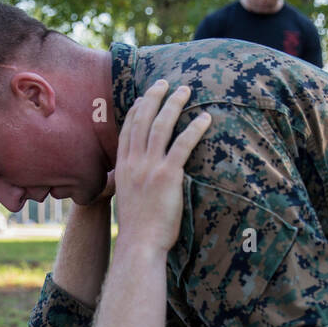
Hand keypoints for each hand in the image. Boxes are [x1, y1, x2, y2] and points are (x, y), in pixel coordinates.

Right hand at [113, 81, 210, 256]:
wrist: (140, 244)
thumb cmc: (137, 229)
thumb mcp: (125, 200)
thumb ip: (127, 184)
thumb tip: (129, 181)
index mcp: (123, 168)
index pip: (128, 130)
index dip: (137, 110)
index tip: (145, 97)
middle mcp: (133, 163)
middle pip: (142, 120)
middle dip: (154, 97)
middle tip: (165, 82)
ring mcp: (149, 167)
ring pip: (161, 126)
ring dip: (174, 104)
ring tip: (186, 90)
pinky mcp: (168, 175)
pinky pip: (182, 144)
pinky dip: (194, 128)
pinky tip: (205, 118)